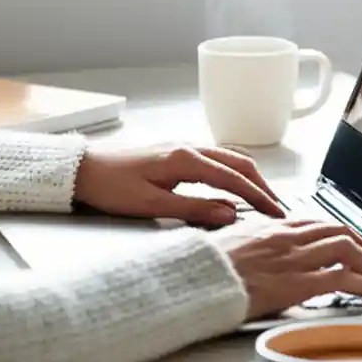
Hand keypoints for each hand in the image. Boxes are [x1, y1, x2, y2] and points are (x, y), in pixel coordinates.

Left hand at [73, 144, 284, 226]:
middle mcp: (188, 147)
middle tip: (278, 208)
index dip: (259, 198)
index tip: (276, 213)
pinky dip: (233, 172)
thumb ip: (193, 209)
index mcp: (185, 159)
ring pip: (229, 158)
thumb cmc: (111, 187)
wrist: (84, 170)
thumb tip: (229, 214)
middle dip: (262, 186)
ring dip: (250, 177)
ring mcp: (183, 147)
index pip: (234, 179)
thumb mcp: (151, 205)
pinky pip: (216, 159)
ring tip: (262, 199)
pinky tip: (234, 187)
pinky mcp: (176, 153)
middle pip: (239, 163)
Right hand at [209, 218, 361, 318]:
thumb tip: (256, 246)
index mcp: (271, 227)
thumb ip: (251, 240)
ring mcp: (295, 258)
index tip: (345, 241)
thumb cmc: (205, 266)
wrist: (195, 279)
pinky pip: (342, 279)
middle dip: (360, 245)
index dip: (337, 231)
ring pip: (346, 250)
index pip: (315, 222)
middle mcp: (288, 237)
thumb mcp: (229, 242)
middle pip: (337, 231)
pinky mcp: (299, 283)